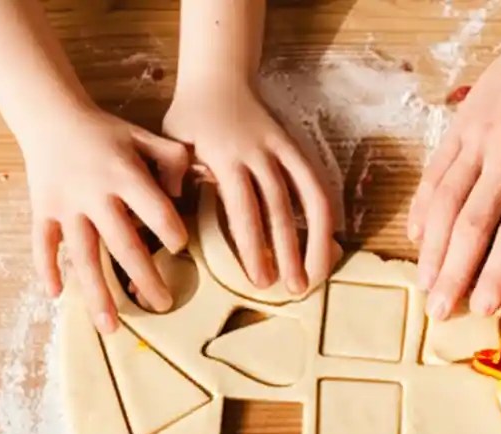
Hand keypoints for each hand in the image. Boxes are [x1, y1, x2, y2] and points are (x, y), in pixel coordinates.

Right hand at [23, 107, 189, 331]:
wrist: (50, 115)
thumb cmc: (105, 132)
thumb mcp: (143, 134)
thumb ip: (172, 158)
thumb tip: (186, 192)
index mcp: (124, 174)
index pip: (154, 208)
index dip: (170, 229)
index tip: (181, 247)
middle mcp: (95, 194)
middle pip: (123, 245)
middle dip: (145, 279)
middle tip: (164, 306)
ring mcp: (66, 206)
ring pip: (83, 256)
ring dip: (97, 293)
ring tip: (111, 326)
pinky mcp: (43, 211)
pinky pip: (43, 244)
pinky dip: (47, 269)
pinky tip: (56, 296)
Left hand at [164, 81, 335, 293]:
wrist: (218, 77)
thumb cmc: (190, 117)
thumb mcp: (171, 141)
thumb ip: (171, 172)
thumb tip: (171, 208)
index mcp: (225, 156)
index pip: (244, 208)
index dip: (253, 246)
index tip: (258, 278)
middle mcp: (259, 154)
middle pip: (279, 209)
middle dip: (286, 252)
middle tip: (289, 289)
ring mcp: (282, 150)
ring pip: (308, 198)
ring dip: (314, 240)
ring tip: (315, 276)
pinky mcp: (296, 148)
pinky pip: (317, 184)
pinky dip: (326, 215)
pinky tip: (330, 244)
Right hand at [410, 1, 500, 319]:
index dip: (497, 273)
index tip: (483, 307)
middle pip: (473, 224)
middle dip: (454, 273)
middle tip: (441, 311)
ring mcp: (480, 136)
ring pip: (445, 201)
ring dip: (432, 249)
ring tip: (424, 284)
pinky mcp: (461, 123)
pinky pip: (435, 172)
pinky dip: (423, 207)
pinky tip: (418, 236)